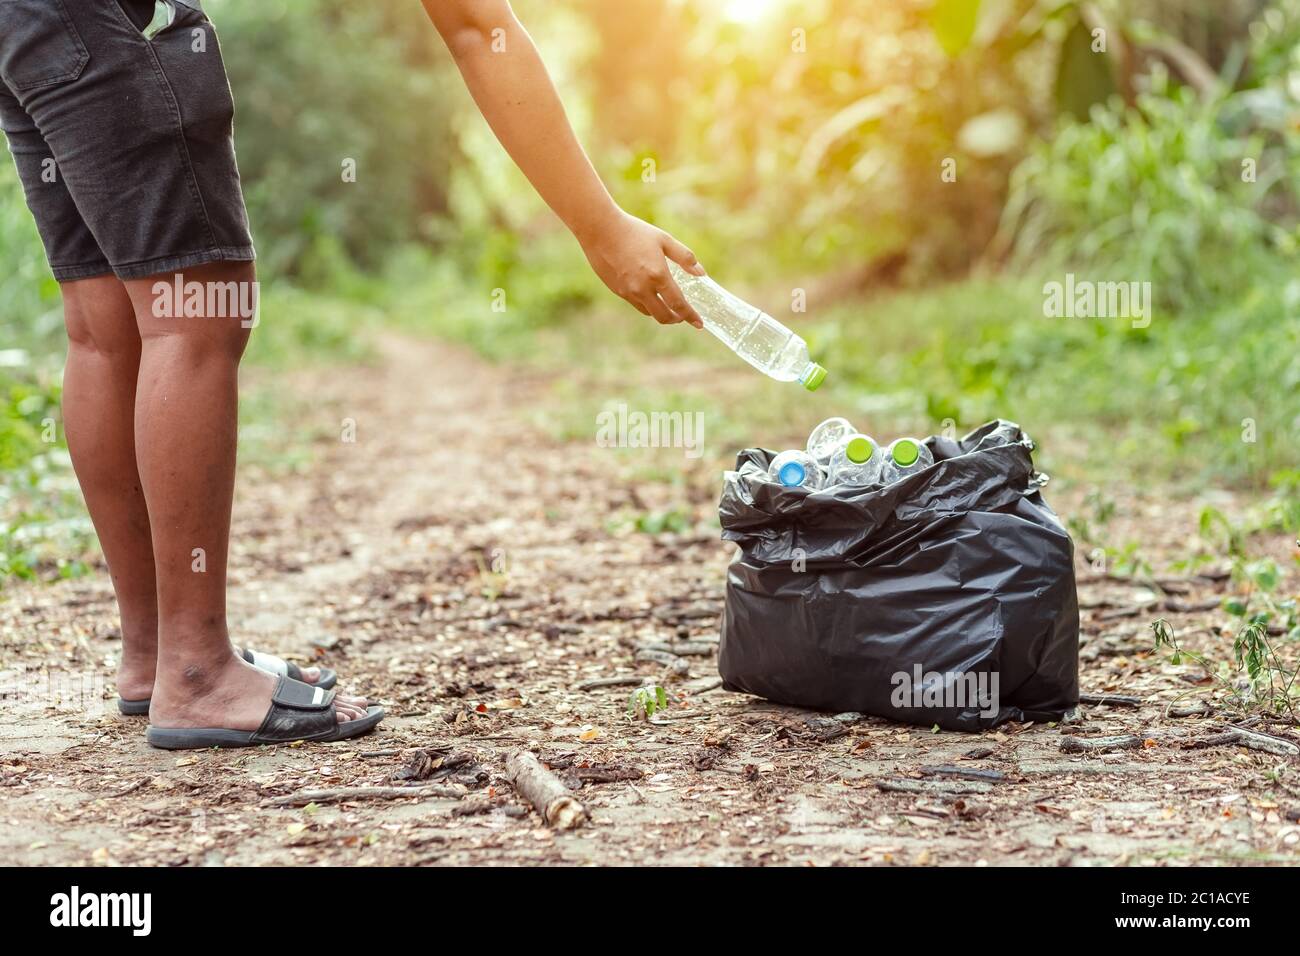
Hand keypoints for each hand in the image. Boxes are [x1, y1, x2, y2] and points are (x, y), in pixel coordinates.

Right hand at [576, 210, 706, 328]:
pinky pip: (636, 304)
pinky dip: (647, 304)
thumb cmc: (635, 232)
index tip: (699, 323)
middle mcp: (643, 288)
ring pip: (649, 313)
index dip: (690, 316)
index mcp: (658, 275)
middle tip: (683, 316)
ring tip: (668, 305)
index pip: (678, 304)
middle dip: (676, 319)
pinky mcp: (618, 291)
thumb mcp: (664, 240)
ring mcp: (629, 292)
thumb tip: (701, 273)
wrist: (601, 231)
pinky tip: (650, 295)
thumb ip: (684, 257)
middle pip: (664, 316)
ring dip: (661, 313)